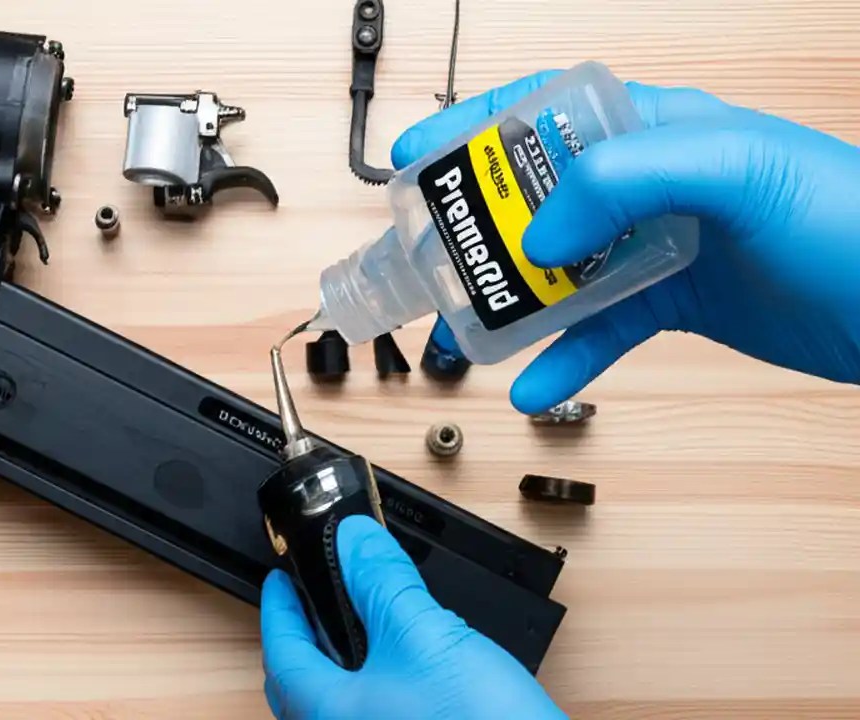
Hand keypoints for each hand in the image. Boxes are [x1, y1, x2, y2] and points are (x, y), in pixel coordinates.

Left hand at [260, 516, 564, 719]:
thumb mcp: (426, 634)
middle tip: (309, 602)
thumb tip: (352, 540)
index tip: (278, 582)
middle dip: (302, 640)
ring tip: (356, 625)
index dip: (278, 610)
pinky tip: (402, 667)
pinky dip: (372, 684)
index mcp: (328, 713)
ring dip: (338, 664)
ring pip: (337, 705)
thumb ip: (382, 581)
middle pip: (301, 687)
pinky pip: (373, 714)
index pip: (282, 655)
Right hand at [394, 72, 859, 413]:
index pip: (544, 112)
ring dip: (508, 301)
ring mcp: (658, 241)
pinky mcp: (674, 301)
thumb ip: (625, 181)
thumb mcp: (734, 170)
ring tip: (461, 332)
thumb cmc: (850, 220)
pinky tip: (535, 382)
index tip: (420, 162)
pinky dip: (563, 357)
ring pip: (558, 267)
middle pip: (536, 196)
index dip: (476, 131)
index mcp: (655, 126)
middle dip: (476, 228)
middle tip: (430, 260)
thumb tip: (538, 228)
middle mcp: (649, 180)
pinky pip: (599, 328)